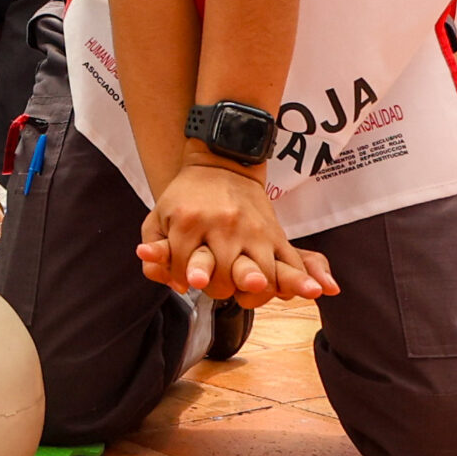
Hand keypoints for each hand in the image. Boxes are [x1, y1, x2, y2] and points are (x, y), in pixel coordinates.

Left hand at [137, 160, 332, 303]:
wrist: (223, 162)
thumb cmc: (187, 196)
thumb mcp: (159, 216)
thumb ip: (157, 252)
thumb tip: (176, 284)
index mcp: (189, 222)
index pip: (185, 271)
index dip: (182, 279)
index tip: (186, 278)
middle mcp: (223, 226)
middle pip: (223, 280)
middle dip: (215, 288)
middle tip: (214, 282)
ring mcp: (252, 230)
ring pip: (259, 277)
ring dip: (251, 293)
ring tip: (247, 291)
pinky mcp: (275, 232)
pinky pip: (290, 264)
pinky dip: (295, 283)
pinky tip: (299, 292)